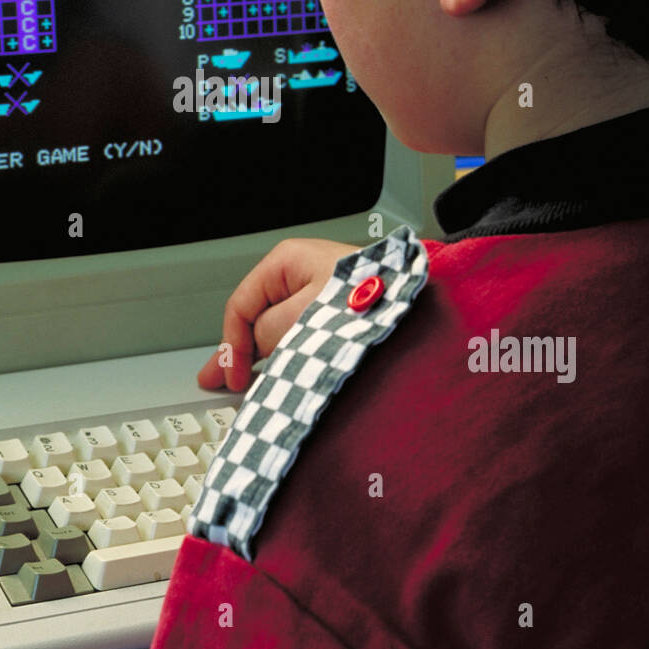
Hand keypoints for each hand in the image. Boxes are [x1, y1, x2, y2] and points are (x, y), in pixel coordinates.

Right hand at [197, 238, 359, 392]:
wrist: (423, 305)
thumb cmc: (373, 296)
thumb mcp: (306, 315)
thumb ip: (270, 331)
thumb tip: (257, 349)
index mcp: (286, 262)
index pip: (240, 306)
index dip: (231, 346)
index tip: (232, 378)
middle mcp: (301, 275)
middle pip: (257, 319)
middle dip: (242, 352)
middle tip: (225, 382)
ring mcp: (320, 295)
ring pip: (280, 331)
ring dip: (268, 358)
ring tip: (258, 386)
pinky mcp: (339, 315)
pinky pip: (305, 337)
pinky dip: (292, 357)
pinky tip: (287, 375)